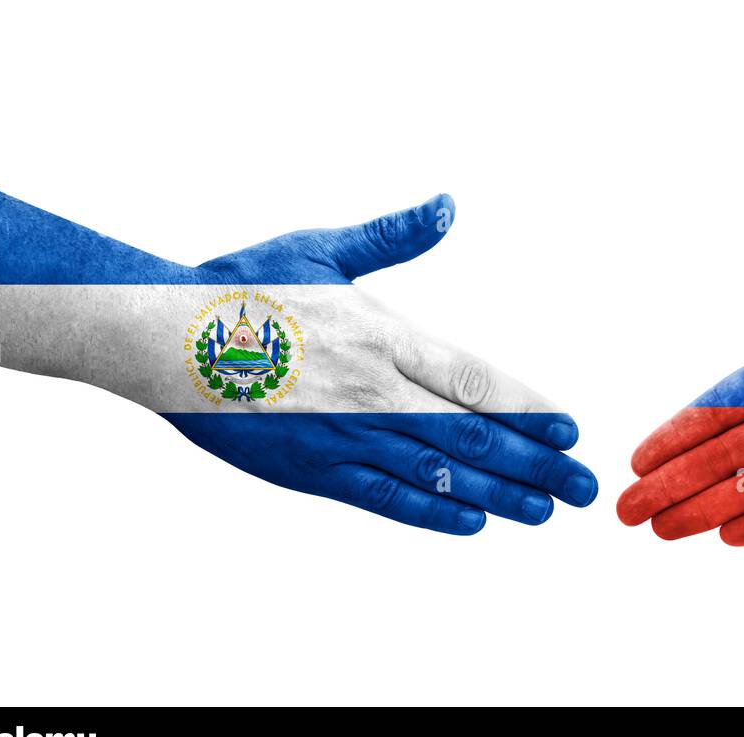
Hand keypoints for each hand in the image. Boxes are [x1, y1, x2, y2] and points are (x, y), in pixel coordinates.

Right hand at [166, 195, 597, 534]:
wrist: (159, 337)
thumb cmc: (240, 287)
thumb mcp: (320, 249)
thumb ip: (392, 237)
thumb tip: (449, 204)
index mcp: (383, 335)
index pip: (474, 381)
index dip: (527, 410)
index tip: (570, 430)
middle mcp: (372, 391)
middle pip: (471, 435)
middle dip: (535, 463)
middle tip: (583, 488)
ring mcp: (342, 435)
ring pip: (437, 473)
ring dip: (498, 495)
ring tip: (545, 512)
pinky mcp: (311, 469)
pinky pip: (383, 497)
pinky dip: (430, 513)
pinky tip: (471, 524)